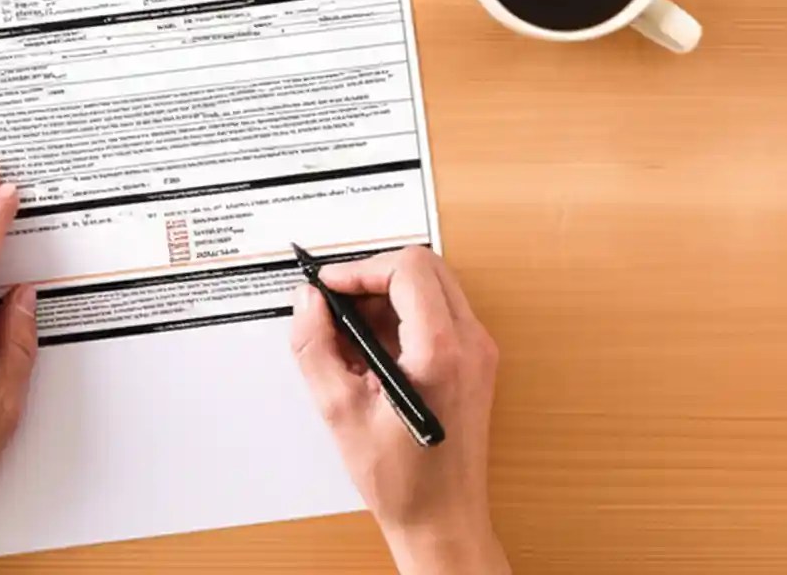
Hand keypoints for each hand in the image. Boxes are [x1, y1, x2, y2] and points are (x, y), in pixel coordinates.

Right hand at [290, 247, 508, 574]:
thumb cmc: (405, 482)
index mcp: (441, 351)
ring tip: (349, 338)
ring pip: (432, 287)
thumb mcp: (340, 412)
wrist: (443, 519)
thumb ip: (315, 348)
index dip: (360, 269)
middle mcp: (470, 344)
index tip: (329, 287)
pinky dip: (401, 318)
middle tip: (337, 304)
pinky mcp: (475, 362)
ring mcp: (478, 351)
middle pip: (424, 268)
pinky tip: (371, 354)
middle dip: (373, 277)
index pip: (406, 268)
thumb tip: (308, 303)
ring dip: (386, 298)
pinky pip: (438, 314)